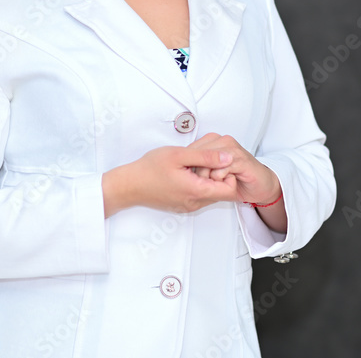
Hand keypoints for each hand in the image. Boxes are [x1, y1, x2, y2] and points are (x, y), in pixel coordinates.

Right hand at [102, 145, 238, 216]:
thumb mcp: (179, 155)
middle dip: (218, 175)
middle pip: (222, 192)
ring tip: (192, 165)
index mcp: (197, 191)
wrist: (129, 185)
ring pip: (210, 194)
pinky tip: (185, 173)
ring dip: (207, 179)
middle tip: (204, 160)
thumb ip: (205, 156)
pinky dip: (198, 184)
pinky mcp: (182, 205)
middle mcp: (195, 203)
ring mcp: (189, 206)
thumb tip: (227, 156)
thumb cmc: (150, 169)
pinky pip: (199, 196)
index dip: (229, 174)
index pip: (230, 190)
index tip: (218, 161)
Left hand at [186, 132, 281, 206]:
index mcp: (213, 140)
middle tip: (206, 182)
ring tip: (215, 183)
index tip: (194, 179)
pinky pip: (221, 169)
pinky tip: (224, 182)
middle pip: (197, 156)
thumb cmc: (237, 178)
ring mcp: (232, 149)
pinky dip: (219, 179)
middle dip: (198, 173)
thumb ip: (198, 165)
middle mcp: (223, 140)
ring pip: (207, 162)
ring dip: (208, 177)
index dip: (189, 167)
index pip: (191, 150)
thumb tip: (180, 169)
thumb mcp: (212, 171)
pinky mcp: (240, 159)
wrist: (261, 184)